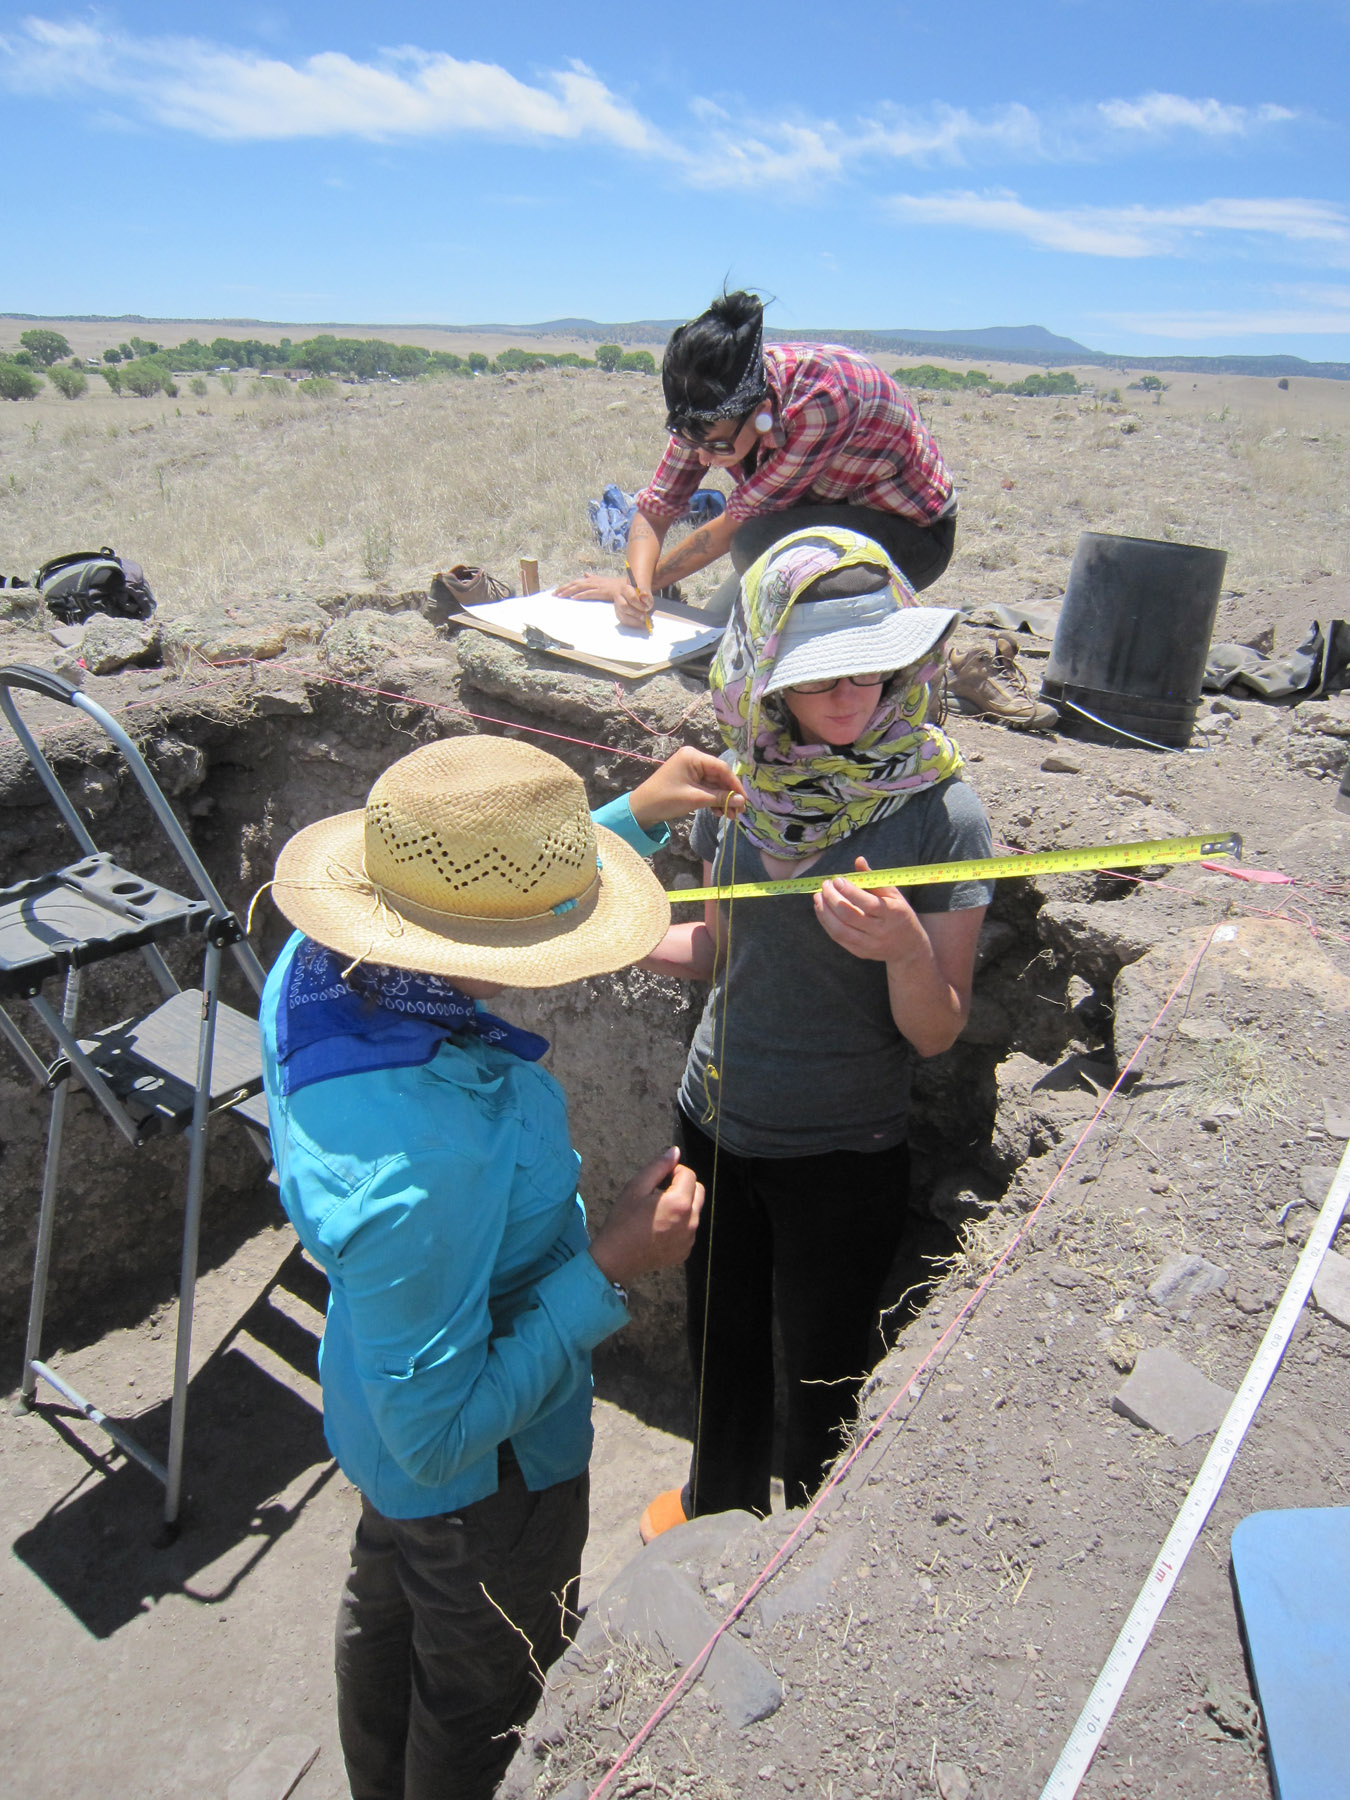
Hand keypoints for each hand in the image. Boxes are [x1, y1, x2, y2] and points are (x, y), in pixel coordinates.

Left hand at [556, 572, 651, 627]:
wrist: (626, 587)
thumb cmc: (613, 585)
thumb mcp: (600, 580)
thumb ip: (592, 578)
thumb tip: (585, 574)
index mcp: (590, 580)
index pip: (574, 582)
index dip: (565, 586)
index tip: (556, 591)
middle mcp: (592, 581)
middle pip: (574, 584)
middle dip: (563, 589)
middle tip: (553, 595)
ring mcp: (596, 586)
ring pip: (579, 588)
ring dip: (569, 592)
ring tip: (560, 596)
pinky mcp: (600, 591)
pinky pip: (588, 593)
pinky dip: (580, 595)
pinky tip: (573, 598)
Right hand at [589, 1147, 704, 1286]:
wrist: (615, 1259)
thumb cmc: (622, 1221)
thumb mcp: (635, 1188)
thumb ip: (658, 1166)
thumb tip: (675, 1151)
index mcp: (680, 1203)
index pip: (688, 1174)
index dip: (673, 1171)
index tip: (657, 1180)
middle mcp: (691, 1222)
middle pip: (698, 1191)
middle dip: (683, 1187)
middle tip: (659, 1194)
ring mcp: (689, 1239)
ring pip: (695, 1211)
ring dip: (682, 1206)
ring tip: (657, 1213)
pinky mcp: (685, 1252)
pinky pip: (689, 1230)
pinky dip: (679, 1225)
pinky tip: (659, 1229)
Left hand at [628, 746, 745, 828]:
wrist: (641, 810)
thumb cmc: (666, 800)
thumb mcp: (695, 799)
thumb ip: (720, 798)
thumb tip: (741, 801)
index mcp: (693, 757)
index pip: (722, 768)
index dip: (735, 785)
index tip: (744, 801)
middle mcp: (693, 759)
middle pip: (719, 776)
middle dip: (728, 795)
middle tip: (738, 813)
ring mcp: (690, 769)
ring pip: (713, 784)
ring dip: (721, 799)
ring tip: (729, 816)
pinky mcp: (687, 780)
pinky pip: (705, 788)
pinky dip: (712, 799)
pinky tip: (718, 812)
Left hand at [814, 856, 931, 964]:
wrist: (909, 947)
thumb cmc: (899, 914)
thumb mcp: (894, 895)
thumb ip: (874, 878)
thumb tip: (858, 860)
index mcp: (892, 914)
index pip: (867, 903)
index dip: (849, 891)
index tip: (837, 880)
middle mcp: (881, 931)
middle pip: (849, 915)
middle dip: (832, 898)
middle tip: (825, 885)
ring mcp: (869, 944)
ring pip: (840, 929)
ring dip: (824, 911)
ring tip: (818, 896)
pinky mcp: (860, 952)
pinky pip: (838, 938)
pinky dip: (826, 922)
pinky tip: (822, 909)